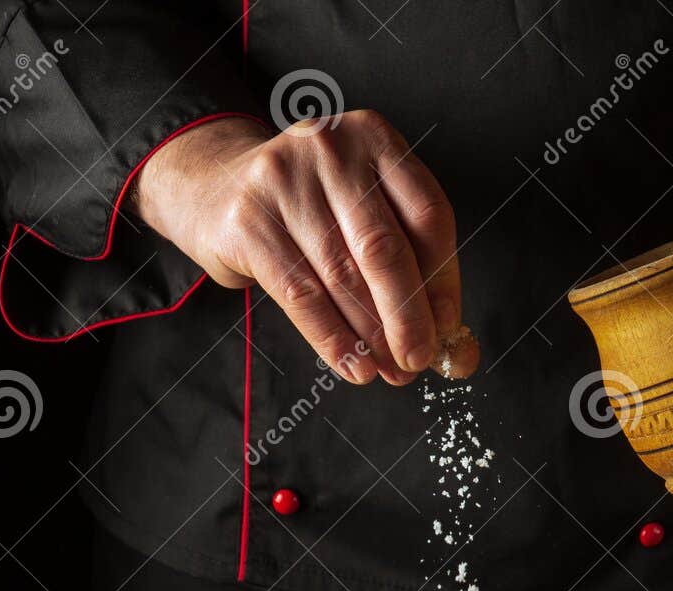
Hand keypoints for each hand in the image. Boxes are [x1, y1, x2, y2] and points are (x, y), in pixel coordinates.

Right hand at [135, 112, 461, 385]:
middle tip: (420, 360)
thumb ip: (411, 265)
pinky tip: (353, 366)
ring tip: (390, 371)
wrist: (213, 188)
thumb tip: (459, 351)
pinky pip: (301, 294)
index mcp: (375, 138)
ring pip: (342, 276)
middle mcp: (331, 150)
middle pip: (385, 247)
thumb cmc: (308, 209)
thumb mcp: (360, 210)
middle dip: (409, 315)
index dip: (444, 280)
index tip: (449, 330)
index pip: (428, 215)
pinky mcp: (249, 220)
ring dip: (372, 336)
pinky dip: (332, 339)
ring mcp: (285, 181)